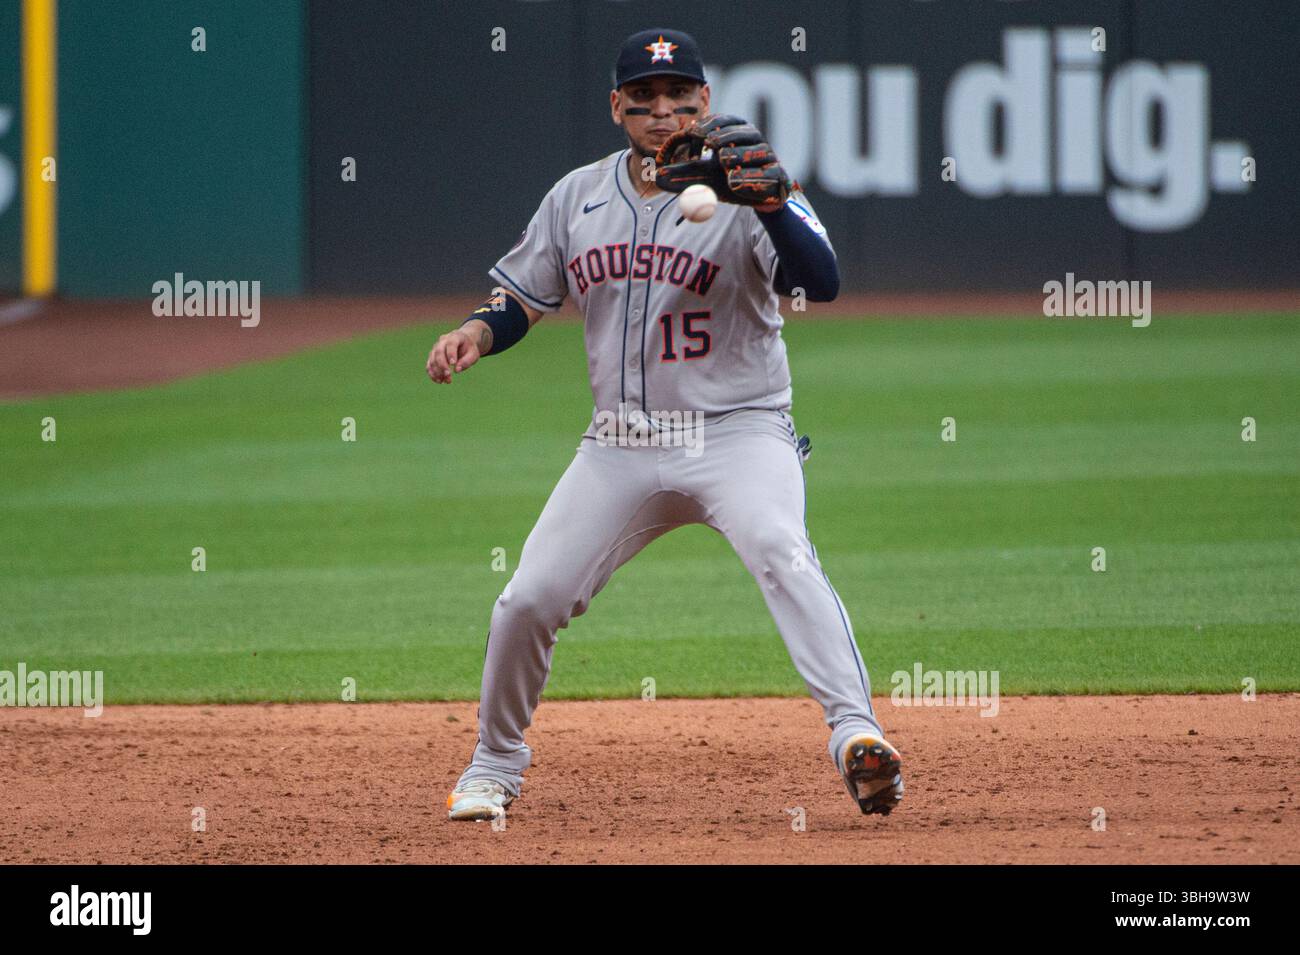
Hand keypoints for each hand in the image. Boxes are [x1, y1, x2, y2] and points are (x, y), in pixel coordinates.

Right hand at [426, 324, 484, 383]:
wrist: (462, 343)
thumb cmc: (469, 349)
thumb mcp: (474, 354)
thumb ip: (467, 361)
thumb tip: (456, 370)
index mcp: (455, 337)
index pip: (451, 344)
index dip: (451, 354)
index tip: (453, 364)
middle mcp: (443, 340)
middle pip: (438, 351)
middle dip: (442, 365)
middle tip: (448, 375)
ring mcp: (436, 347)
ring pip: (432, 359)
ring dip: (437, 371)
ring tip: (447, 381)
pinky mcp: (432, 355)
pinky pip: (429, 364)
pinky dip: (432, 373)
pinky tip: (439, 381)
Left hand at [655, 114, 790, 210]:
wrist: (757, 201)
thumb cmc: (729, 181)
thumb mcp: (702, 177)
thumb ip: (681, 175)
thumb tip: (655, 178)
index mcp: (736, 132)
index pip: (722, 120)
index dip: (708, 125)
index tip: (693, 134)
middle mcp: (755, 140)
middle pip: (741, 130)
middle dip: (723, 135)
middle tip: (709, 144)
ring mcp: (768, 157)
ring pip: (753, 151)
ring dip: (735, 157)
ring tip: (723, 165)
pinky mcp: (777, 176)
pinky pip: (765, 174)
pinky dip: (747, 178)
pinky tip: (734, 182)